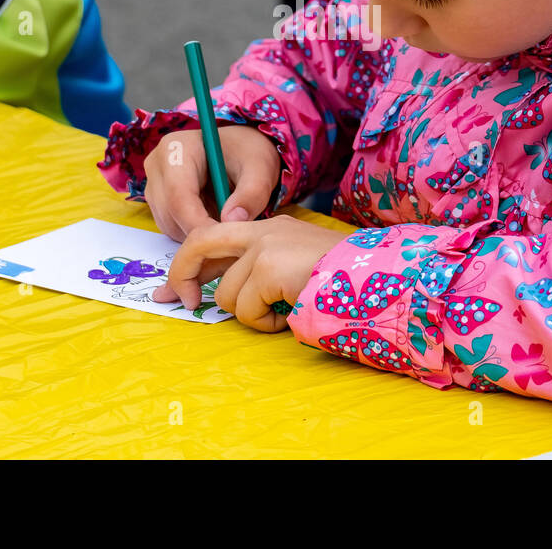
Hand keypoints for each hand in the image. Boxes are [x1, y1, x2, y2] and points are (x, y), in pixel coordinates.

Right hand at [142, 125, 281, 241]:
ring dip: (197, 233)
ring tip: (227, 222)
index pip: (179, 196)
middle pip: (170, 214)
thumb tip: (231, 220)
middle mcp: (158, 165)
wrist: (241, 150)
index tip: (225, 239)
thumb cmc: (248, 153)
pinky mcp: (159, 201)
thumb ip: (252, 194)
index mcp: (177, 148)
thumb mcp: (260, 169)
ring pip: (170, 225)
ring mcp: (154, 184)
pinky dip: (193, 232)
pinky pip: (172, 227)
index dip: (200, 224)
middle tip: (232, 236)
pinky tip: (215, 220)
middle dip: (200, 232)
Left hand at [154, 214, 345, 331]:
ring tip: (281, 313)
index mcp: (270, 228)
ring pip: (226, 293)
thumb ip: (260, 273)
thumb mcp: (295, 268)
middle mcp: (264, 229)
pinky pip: (246, 310)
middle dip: (181, 272)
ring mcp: (266, 245)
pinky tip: (290, 316)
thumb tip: (220, 296)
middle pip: (199, 241)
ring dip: (249, 315)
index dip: (188, 265)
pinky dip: (264, 324)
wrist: (378, 279)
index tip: (173, 291)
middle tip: (182, 302)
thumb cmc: (344, 280)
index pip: (215, 238)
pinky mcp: (269, 267)